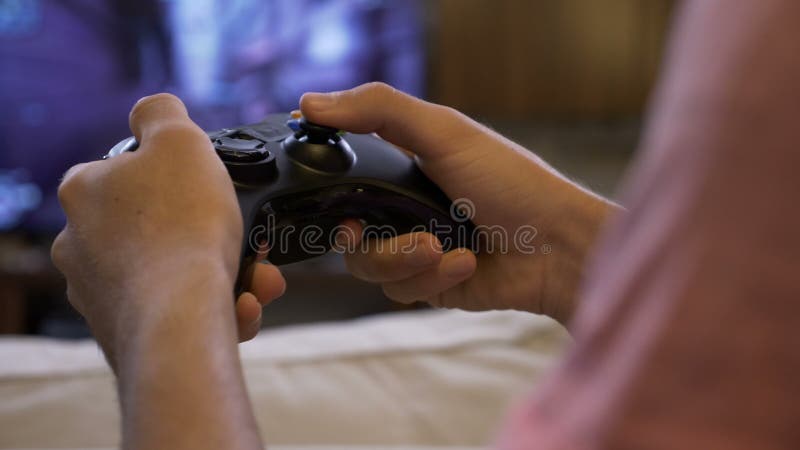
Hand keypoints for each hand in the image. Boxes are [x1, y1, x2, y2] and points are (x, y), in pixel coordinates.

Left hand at [51, 94, 284, 366]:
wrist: (180, 319)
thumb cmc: (182, 226)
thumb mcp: (181, 140)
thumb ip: (163, 112)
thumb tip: (154, 109)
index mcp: (85, 191)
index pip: (134, 171)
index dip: (182, 178)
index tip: (213, 190)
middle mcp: (80, 242)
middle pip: (161, 226)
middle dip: (213, 233)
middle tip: (250, 243)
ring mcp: (98, 291)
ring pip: (174, 272)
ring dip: (222, 273)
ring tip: (257, 282)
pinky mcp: (123, 332)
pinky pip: (177, 312)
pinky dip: (212, 307)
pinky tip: (239, 307)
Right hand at [301, 83, 617, 324]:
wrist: (558, 248)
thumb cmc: (512, 182)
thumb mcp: (445, 132)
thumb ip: (379, 110)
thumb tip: (310, 102)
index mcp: (403, 164)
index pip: (343, 173)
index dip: (325, 183)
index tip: (315, 187)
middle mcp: (404, 206)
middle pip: (346, 230)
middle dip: (364, 236)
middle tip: (365, 230)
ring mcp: (415, 248)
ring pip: (368, 266)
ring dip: (403, 258)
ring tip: (442, 248)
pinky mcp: (430, 284)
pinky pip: (402, 290)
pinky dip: (433, 277)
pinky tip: (467, 263)